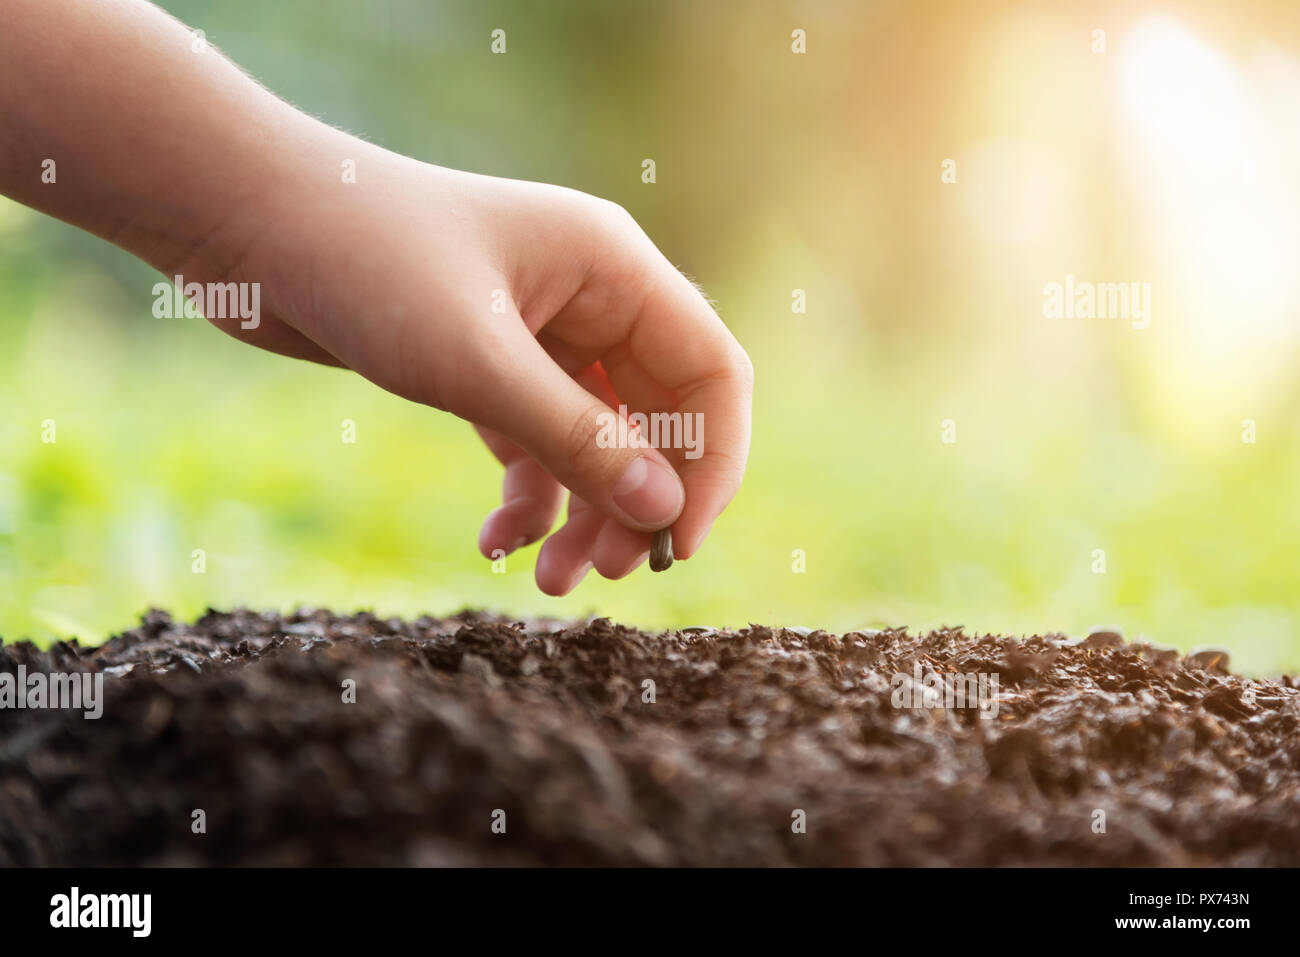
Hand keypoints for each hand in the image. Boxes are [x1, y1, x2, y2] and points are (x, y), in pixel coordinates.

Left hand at [204, 152, 752, 594]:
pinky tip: (497, 543)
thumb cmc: (364, 261)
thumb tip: (663, 510)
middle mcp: (592, 300)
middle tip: (603, 576)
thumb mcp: (475, 361)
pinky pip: (537, 446)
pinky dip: (529, 499)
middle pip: (657, 420)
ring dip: (584, 514)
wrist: (247, 221)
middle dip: (636, 502)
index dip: (713, 463)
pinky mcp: (490, 366)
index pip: (710, 375)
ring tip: (549, 580)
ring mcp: (542, 335)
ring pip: (598, 443)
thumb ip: (575, 438)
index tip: (679, 541)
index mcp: (615, 270)